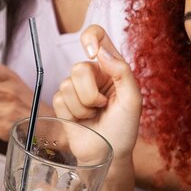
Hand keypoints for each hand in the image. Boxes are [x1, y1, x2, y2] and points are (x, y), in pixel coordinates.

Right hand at [52, 26, 141, 165]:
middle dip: (90, 94)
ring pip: (66, 85)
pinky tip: (82, 122)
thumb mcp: (133, 100)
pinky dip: (72, 114)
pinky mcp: (62, 103)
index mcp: (112, 67)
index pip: (97, 35)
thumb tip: (100, 52)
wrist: (107, 155)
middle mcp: (92, 74)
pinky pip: (57, 99)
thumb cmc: (124, 130)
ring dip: (82, 108)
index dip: (90, 37)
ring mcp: (76, 89)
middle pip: (78, 68)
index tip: (91, 53)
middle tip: (101, 106)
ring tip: (93, 116)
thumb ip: (122, 72)